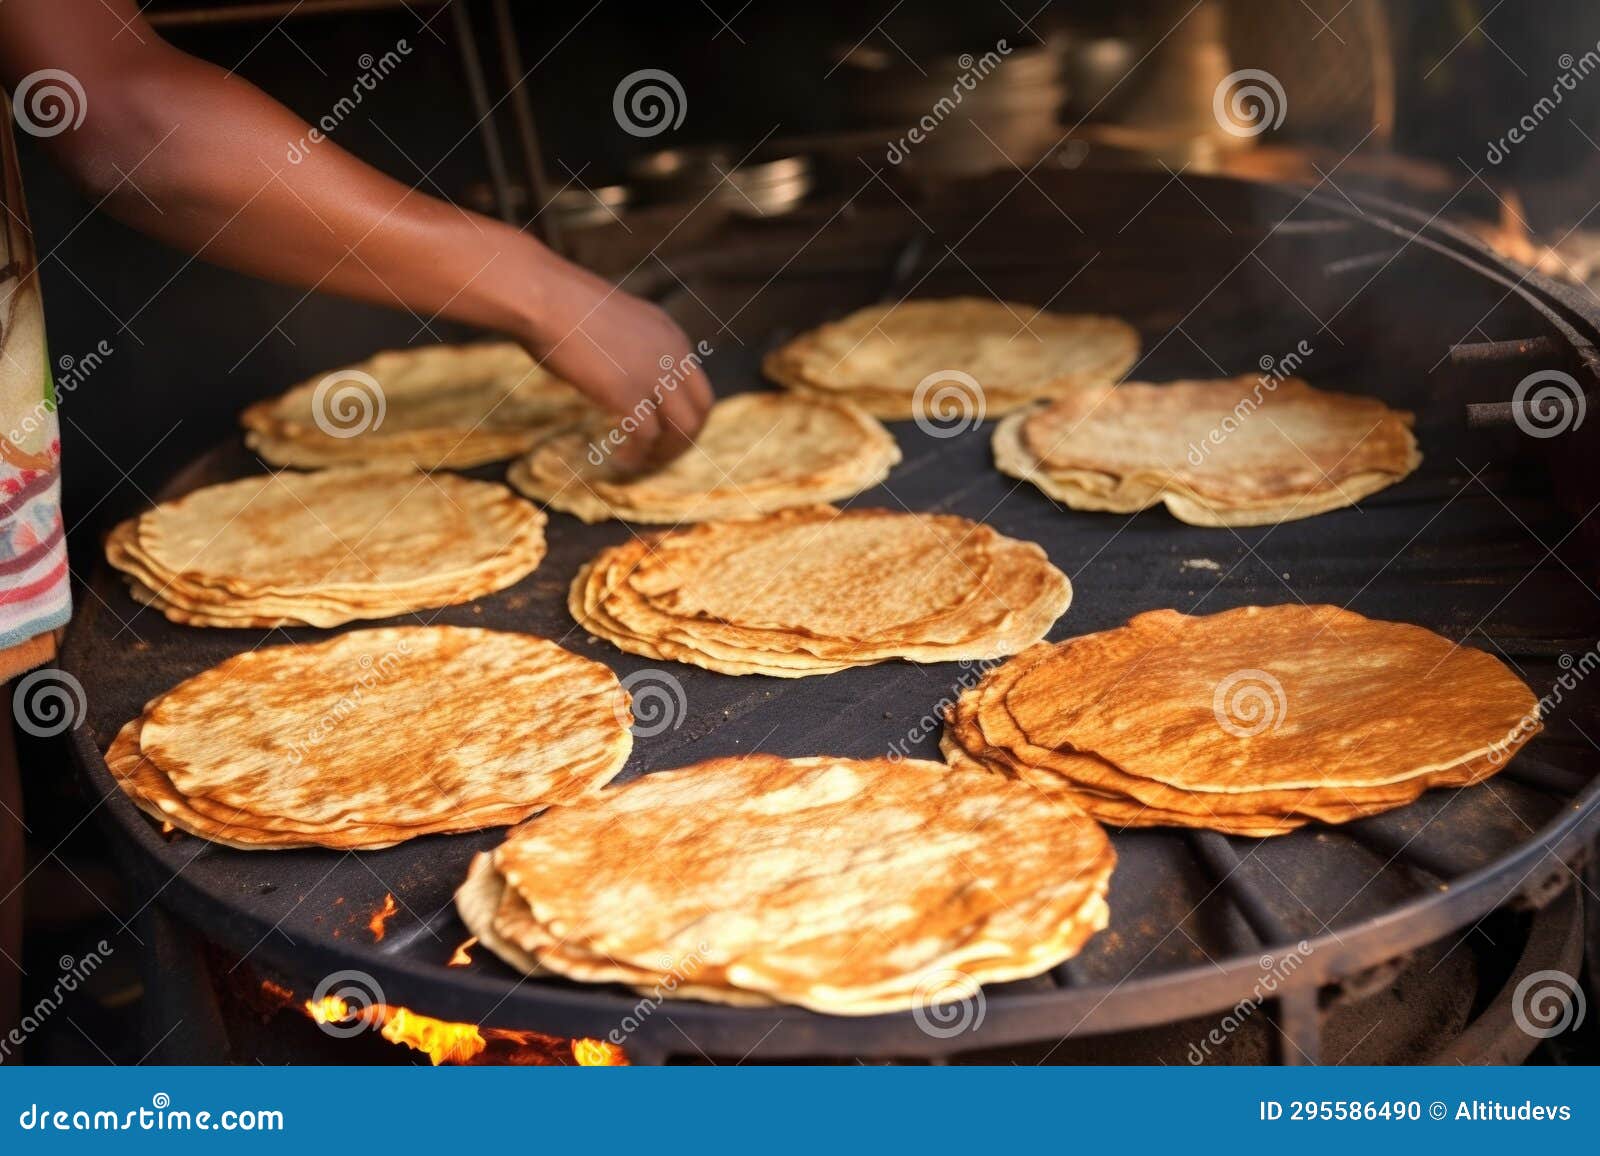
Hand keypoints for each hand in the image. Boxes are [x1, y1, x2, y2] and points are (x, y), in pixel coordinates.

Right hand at [520, 256, 713, 472]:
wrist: (543, 296)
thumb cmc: (562, 305)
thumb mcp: (616, 323)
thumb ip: (631, 349)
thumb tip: (621, 376)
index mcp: (671, 335)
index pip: (698, 385)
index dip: (686, 415)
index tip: (665, 431)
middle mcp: (672, 354)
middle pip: (700, 410)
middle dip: (684, 440)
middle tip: (659, 456)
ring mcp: (653, 373)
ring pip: (682, 428)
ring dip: (665, 453)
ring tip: (642, 463)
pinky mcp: (628, 392)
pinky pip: (646, 437)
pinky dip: (637, 455)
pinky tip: (619, 459)